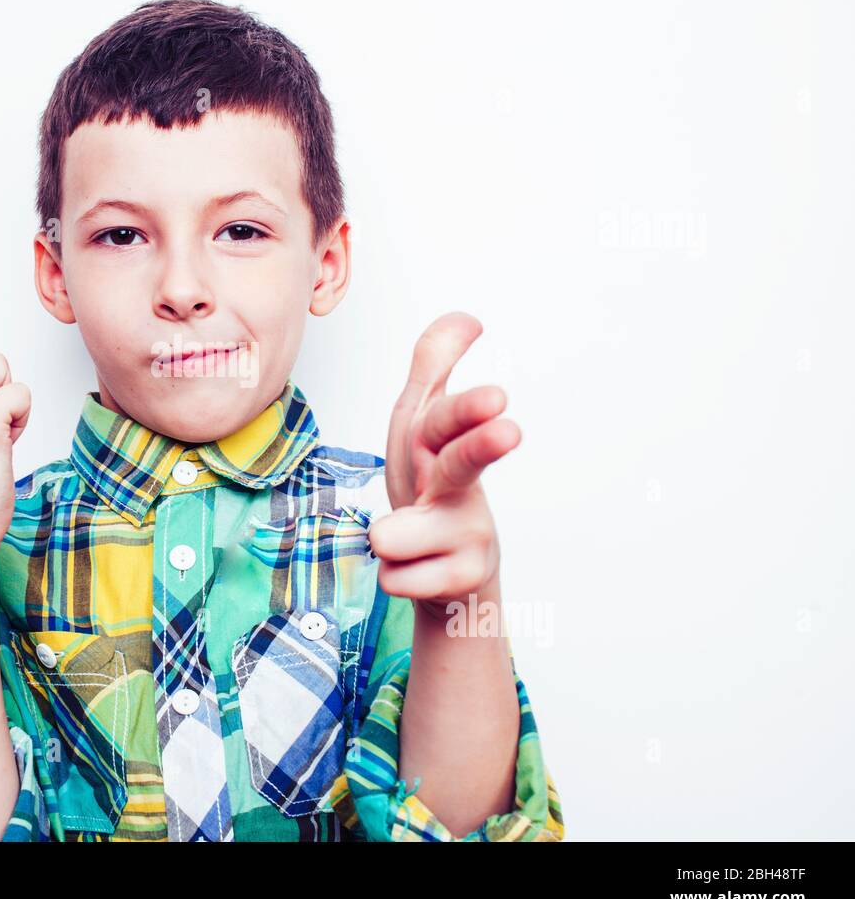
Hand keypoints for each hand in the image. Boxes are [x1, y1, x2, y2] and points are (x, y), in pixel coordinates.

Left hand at [370, 312, 519, 615]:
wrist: (449, 574)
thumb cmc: (430, 487)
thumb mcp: (420, 427)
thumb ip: (434, 368)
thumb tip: (465, 318)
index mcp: (441, 445)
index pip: (448, 418)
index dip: (468, 408)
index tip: (498, 397)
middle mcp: (460, 485)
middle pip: (464, 460)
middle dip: (482, 442)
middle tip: (509, 428)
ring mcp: (467, 533)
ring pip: (397, 534)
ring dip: (389, 538)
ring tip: (406, 540)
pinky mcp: (461, 580)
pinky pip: (395, 577)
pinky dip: (395, 578)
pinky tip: (418, 571)